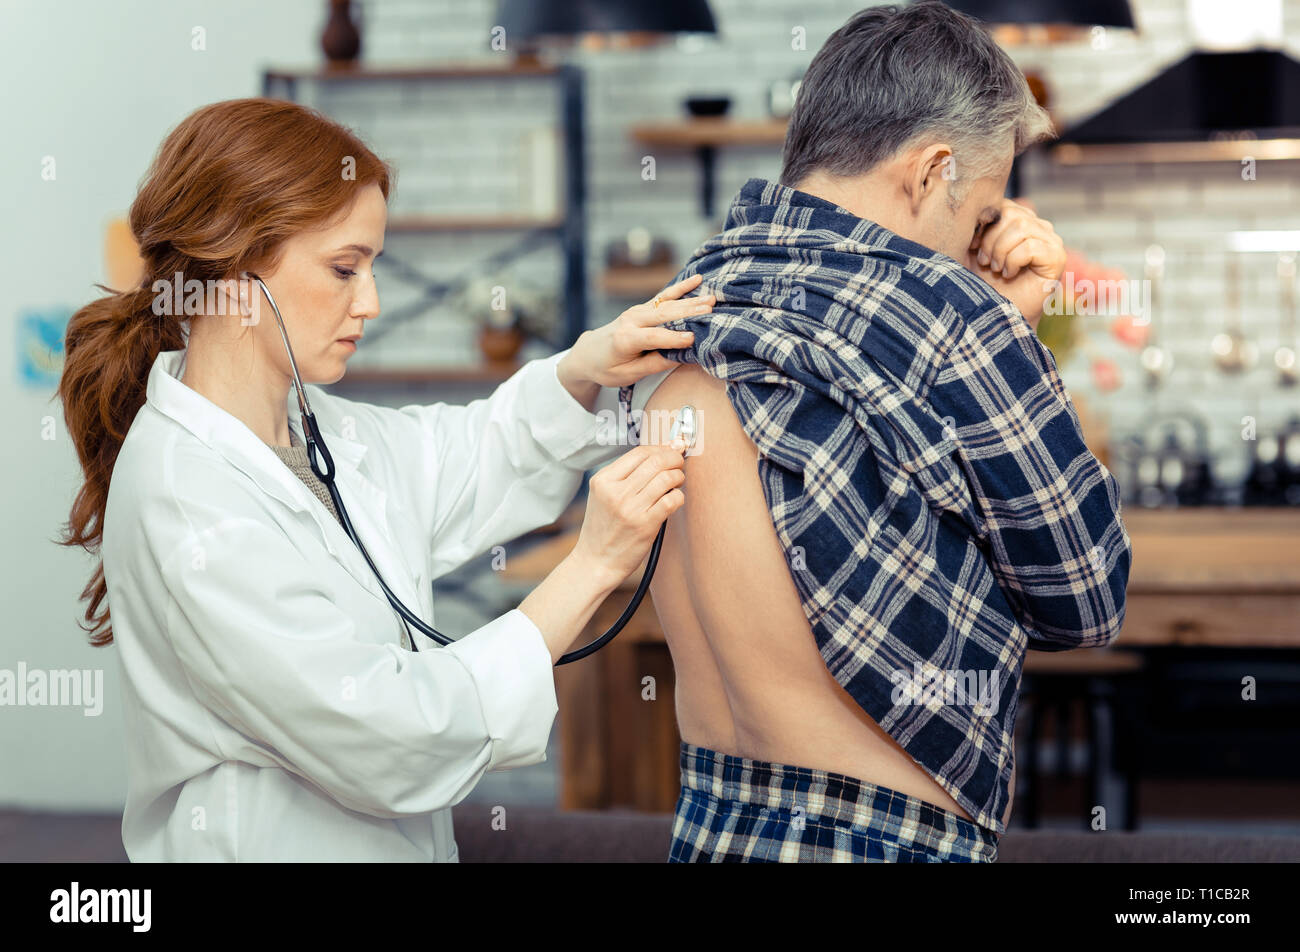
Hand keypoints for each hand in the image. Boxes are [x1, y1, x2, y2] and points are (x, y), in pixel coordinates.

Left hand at [563, 274, 710, 387]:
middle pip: (663, 316)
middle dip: (688, 313)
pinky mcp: (643, 308)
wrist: (589, 352)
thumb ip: (654, 364)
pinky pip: (664, 296)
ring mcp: (637, 311)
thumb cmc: (608, 367)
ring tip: (712, 299)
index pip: (654, 337)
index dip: (674, 338)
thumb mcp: (628, 374)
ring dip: (690, 301)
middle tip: (711, 311)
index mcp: (625, 339)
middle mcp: (631, 320)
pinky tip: (697, 279)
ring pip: (667, 305)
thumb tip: (682, 356)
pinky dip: (681, 288)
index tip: (695, 339)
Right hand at [572, 441, 687, 586]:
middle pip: (656, 461)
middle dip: (674, 458)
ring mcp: (630, 509)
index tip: (670, 450)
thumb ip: (626, 475)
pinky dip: (679, 496)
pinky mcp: (645, 525)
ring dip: (679, 477)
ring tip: (677, 482)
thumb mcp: (603, 495)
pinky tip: (675, 500)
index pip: (639, 453)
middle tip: (679, 464)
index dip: (661, 448)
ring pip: (666, 478)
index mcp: (603, 481)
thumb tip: (661, 452)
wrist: (595, 562)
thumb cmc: (603, 528)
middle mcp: (615, 492)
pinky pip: (672, 499)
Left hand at [964, 199, 1065, 330]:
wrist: (997, 316)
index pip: (1003, 204)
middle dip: (990, 239)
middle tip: (984, 262)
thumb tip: (969, 204)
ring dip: (1000, 251)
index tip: (972, 246)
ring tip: (996, 269)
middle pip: (1011, 214)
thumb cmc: (983, 283)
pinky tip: (1009, 274)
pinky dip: (1012, 261)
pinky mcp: (1057, 256)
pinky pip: (1030, 246)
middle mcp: (1038, 226)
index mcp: (1020, 220)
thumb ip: (975, 226)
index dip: (983, 223)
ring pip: (1021, 227)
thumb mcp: (972, 250)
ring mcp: (1050, 240)